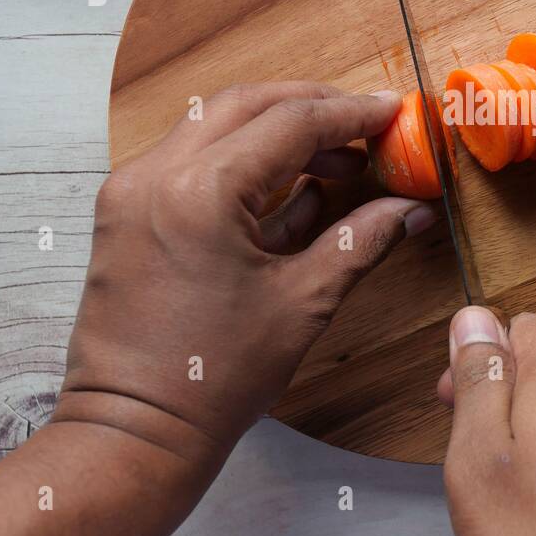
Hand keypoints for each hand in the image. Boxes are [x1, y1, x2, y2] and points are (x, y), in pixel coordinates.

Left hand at [58, 82, 435, 463]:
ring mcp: (131, 191)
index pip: (290, 122)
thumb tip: (411, 209)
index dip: (350, 114)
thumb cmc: (213, 379)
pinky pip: (190, 162)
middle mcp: (155, 176)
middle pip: (247, 105)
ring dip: (276, 132)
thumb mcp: (303, 303)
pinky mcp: (124, 212)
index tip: (391, 111)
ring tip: (336, 161)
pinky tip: (291, 192)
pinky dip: (240, 163)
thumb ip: (360, 242)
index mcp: (201, 191)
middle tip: (365, 125)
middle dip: (312, 107)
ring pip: (214, 126)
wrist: (135, 431)